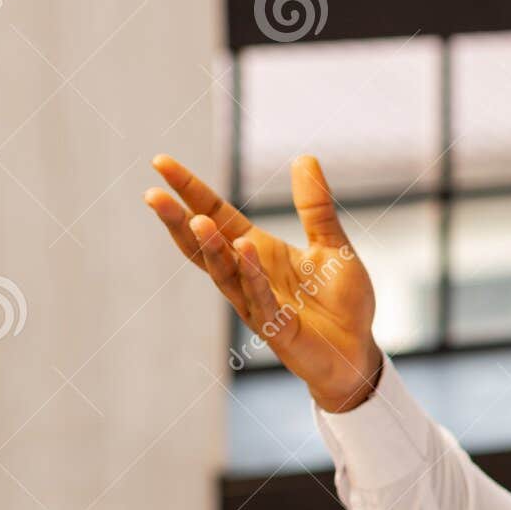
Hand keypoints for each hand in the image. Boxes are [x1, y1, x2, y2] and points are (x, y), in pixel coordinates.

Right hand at [144, 154, 381, 411]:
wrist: (357, 352)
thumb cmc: (341, 304)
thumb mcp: (333, 246)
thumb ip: (316, 207)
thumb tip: (304, 157)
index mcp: (258, 252)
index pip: (216, 215)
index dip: (190, 191)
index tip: (160, 162)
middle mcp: (248, 277)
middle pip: (205, 246)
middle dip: (178, 222)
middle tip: (153, 194)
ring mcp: (259, 305)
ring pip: (225, 274)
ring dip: (211, 248)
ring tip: (196, 220)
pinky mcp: (279, 330)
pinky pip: (262, 300)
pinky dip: (252, 275)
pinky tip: (244, 249)